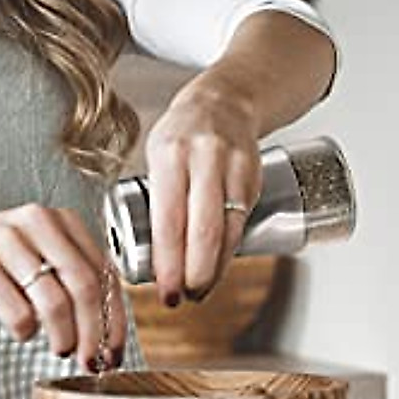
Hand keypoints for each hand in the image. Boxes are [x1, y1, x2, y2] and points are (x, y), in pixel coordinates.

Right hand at [0, 203, 125, 370]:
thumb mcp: (37, 251)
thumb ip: (71, 275)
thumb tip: (108, 331)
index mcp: (60, 219)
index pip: (104, 272)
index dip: (115, 317)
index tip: (114, 350)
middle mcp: (37, 222)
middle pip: (84, 287)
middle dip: (94, 333)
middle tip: (91, 361)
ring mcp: (6, 241)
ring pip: (55, 302)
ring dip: (63, 337)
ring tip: (59, 349)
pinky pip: (17, 313)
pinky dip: (26, 332)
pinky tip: (22, 331)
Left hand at [143, 79, 261, 304]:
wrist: (224, 102)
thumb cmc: (181, 137)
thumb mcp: (157, 157)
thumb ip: (155, 201)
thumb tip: (145, 257)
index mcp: (169, 155)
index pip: (168, 219)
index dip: (168, 262)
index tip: (165, 291)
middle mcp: (203, 158)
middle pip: (203, 229)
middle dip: (195, 272)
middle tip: (184, 297)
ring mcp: (233, 166)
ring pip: (228, 229)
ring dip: (215, 268)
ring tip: (200, 290)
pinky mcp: (254, 175)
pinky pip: (242, 221)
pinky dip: (230, 250)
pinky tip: (219, 266)